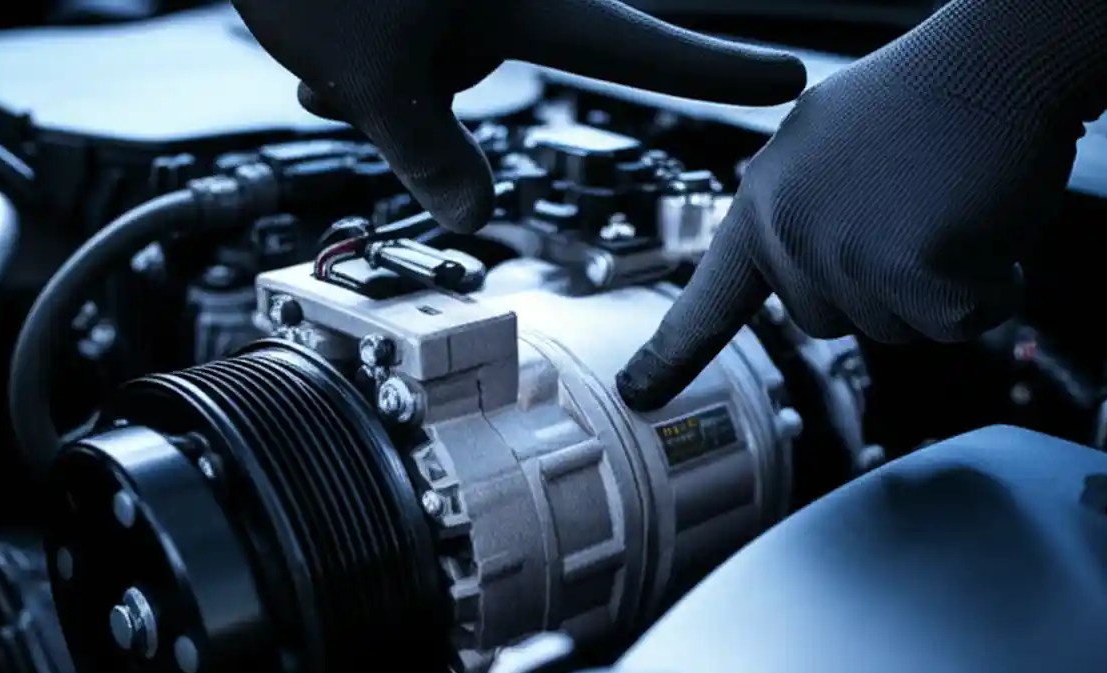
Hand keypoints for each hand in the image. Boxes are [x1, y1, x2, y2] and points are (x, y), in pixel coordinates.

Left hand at [232, 0, 806, 232]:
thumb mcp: (378, 78)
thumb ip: (432, 156)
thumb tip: (473, 217)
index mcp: (531, 0)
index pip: (645, 50)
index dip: (721, 74)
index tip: (789, 80)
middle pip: (494, 81)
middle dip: (419, 101)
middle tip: (352, 79)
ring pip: (436, 73)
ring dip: (379, 84)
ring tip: (324, 52)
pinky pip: (405, 47)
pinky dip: (361, 59)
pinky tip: (318, 45)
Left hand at [617, 0, 1106, 411]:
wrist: (997, 59)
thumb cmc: (921, 100)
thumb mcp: (819, 148)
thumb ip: (794, 213)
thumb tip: (791, 264)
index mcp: (761, 207)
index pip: (710, 301)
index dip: (673, 355)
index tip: (638, 395)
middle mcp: (791, 237)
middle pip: (836, 325)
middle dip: (884, 286)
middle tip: (915, 209)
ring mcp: (849, 257)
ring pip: (901, 331)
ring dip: (939, 287)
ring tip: (947, 207)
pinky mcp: (915, 272)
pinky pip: (962, 322)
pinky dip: (992, 287)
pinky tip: (985, 224)